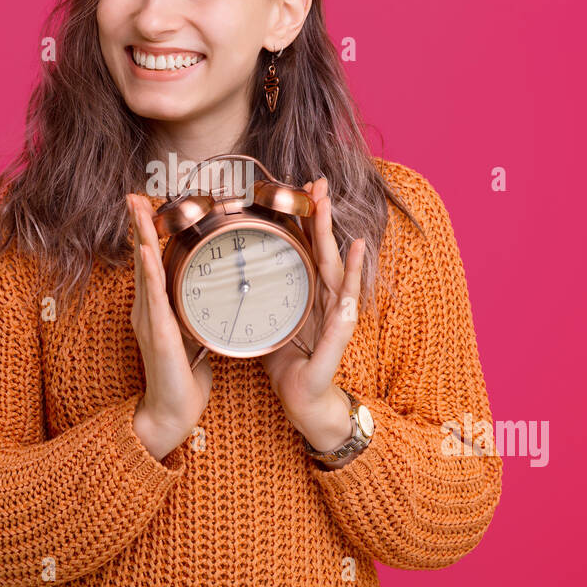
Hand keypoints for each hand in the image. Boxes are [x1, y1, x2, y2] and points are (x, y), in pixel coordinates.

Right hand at [127, 194, 213, 459]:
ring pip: (144, 270)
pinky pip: (153, 297)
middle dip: (138, 226)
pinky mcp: (158, 334)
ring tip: (138, 210)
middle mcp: (146, 309)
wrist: (172, 411)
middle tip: (132, 196)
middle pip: (141, 258)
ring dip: (140, 238)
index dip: (147, 233)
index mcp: (155, 307)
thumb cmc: (183, 375)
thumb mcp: (192, 333)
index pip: (151, 262)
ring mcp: (149, 320)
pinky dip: (148, 272)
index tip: (147, 205)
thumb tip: (211, 291)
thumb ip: (194, 311)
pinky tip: (146, 252)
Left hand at [259, 177, 364, 450]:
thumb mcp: (268, 323)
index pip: (308, 250)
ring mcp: (336, 318)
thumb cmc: (290, 363)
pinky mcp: (337, 340)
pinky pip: (344, 308)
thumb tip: (234, 277)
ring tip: (334, 212)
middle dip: (323, 217)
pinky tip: (352, 256)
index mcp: (309, 294)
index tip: (302, 189)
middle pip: (325, 251)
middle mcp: (327, 300)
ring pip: (339, 272)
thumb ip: (259, 300)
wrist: (305, 401)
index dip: (306, 220)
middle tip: (319, 185)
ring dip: (338, 240)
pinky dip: (350, 281)